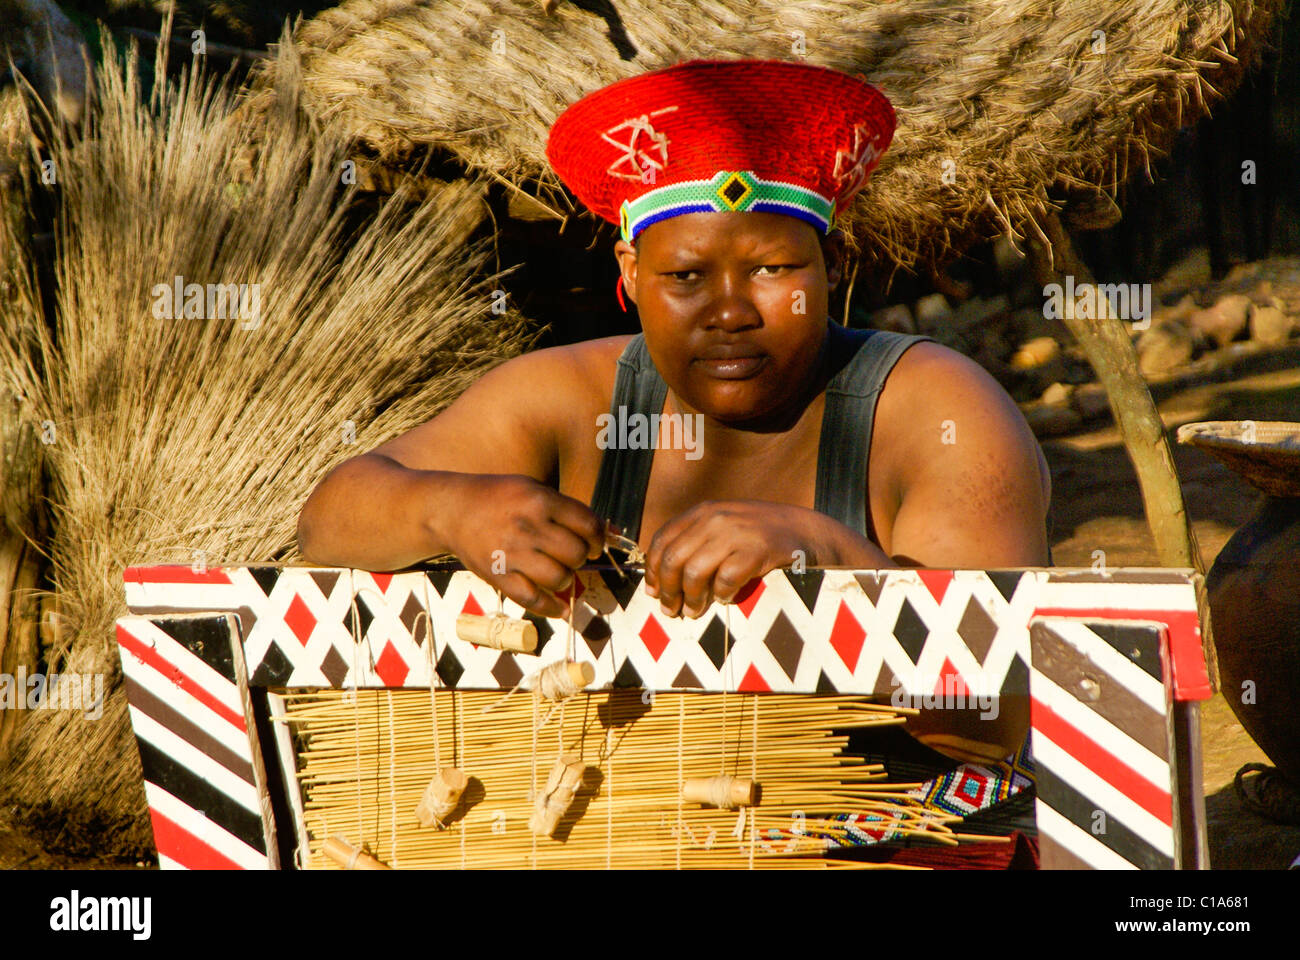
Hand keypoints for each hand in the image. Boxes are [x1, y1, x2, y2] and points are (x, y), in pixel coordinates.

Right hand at [440, 474, 605, 617]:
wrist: (452, 509)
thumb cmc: (500, 498)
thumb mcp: (535, 490)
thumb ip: (571, 510)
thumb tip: (612, 532)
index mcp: (541, 501)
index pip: (588, 525)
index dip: (598, 538)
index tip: (594, 543)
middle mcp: (529, 527)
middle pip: (576, 554)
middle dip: (581, 558)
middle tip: (573, 555)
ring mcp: (513, 554)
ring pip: (560, 578)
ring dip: (567, 578)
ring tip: (559, 571)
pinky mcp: (499, 576)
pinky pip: (533, 600)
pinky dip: (552, 608)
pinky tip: (560, 607)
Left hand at [642, 500, 876, 618]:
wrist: (807, 531)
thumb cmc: (761, 537)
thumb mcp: (725, 528)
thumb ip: (697, 543)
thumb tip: (661, 581)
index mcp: (703, 511)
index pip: (662, 539)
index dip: (652, 570)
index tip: (654, 592)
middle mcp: (715, 517)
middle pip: (673, 559)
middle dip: (669, 590)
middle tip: (671, 610)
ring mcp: (737, 532)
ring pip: (695, 572)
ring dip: (692, 598)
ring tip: (695, 611)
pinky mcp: (758, 550)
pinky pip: (726, 579)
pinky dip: (723, 594)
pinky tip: (727, 598)